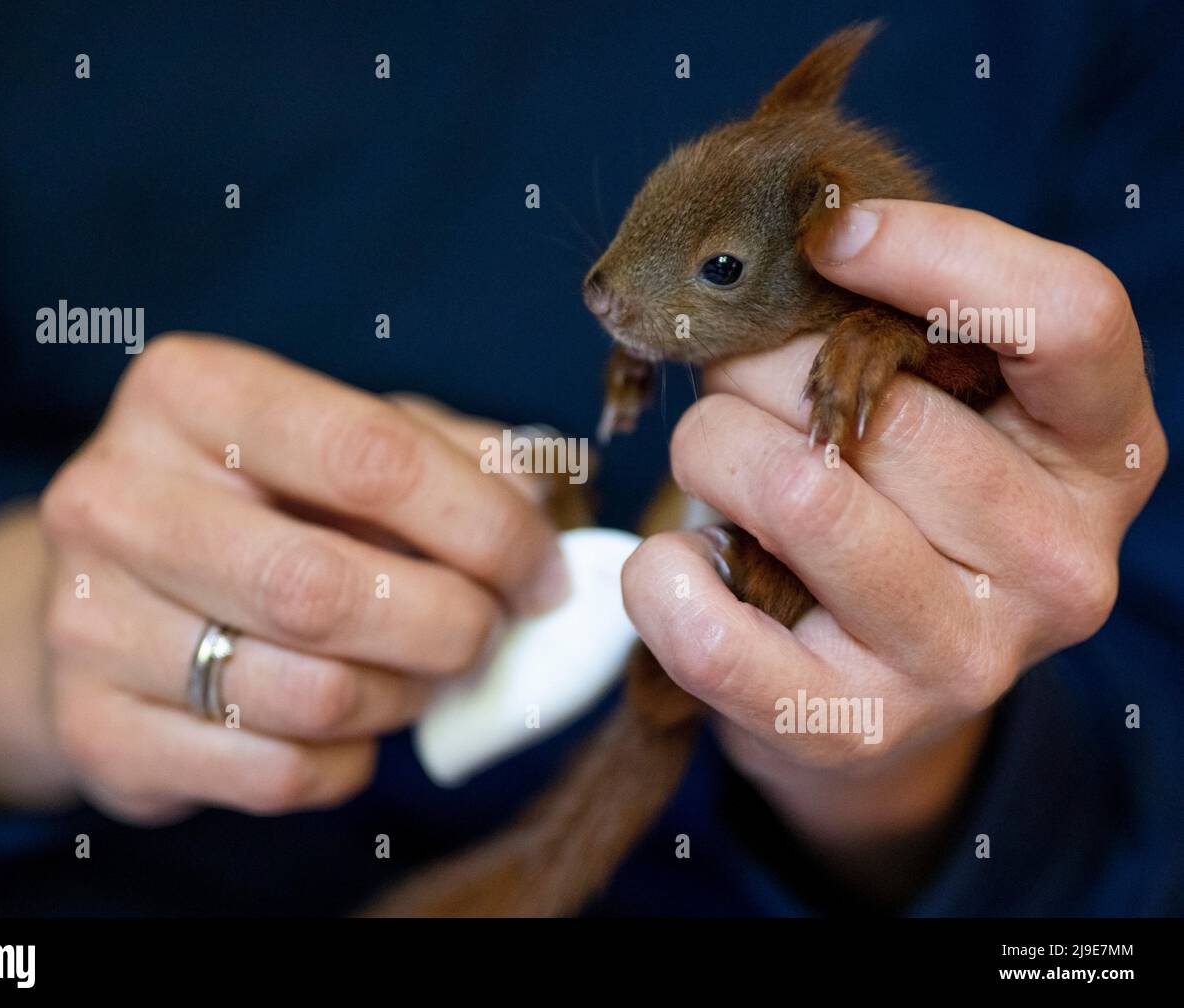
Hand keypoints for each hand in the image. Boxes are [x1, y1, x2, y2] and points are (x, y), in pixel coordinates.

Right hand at [0, 334, 567, 820]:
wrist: (115, 591)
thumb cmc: (263, 502)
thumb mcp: (355, 442)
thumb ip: (458, 455)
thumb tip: (541, 499)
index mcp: (190, 392)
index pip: (371, 458)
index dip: (486, 527)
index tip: (541, 572)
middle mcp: (114, 497)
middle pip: (324, 588)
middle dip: (449, 626)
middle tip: (488, 632)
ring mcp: (86, 620)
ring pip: (307, 695)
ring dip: (403, 698)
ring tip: (420, 673)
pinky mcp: (95, 729)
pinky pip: (273, 773)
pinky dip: (347, 762)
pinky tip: (350, 726)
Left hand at [621, 201, 1166, 895]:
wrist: (868, 685)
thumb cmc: (894, 503)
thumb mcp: (937, 404)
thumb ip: (893, 329)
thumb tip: (789, 255)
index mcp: (1103, 451)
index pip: (1069, 319)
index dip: (939, 254)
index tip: (828, 237)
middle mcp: (1059, 563)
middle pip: (885, 411)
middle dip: (761, 373)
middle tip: (733, 386)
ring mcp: (966, 658)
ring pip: (800, 495)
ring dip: (712, 455)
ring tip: (715, 469)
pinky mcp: (858, 729)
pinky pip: (715, 632)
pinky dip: (660, 574)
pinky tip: (679, 560)